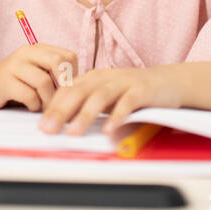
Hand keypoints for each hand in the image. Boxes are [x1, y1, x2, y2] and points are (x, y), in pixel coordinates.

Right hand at [0, 44, 77, 111]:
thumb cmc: (14, 84)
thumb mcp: (35, 73)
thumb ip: (54, 75)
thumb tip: (81, 89)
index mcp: (37, 49)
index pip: (68, 56)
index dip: (73, 75)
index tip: (68, 90)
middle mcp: (26, 53)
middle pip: (58, 63)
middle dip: (64, 86)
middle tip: (62, 101)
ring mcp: (14, 66)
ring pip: (44, 82)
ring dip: (48, 100)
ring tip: (44, 107)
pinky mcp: (5, 81)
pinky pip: (29, 95)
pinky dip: (33, 105)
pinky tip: (30, 107)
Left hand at [39, 66, 182, 135]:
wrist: (169, 82)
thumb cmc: (134, 92)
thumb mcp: (107, 96)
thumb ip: (88, 105)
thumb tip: (63, 124)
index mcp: (95, 78)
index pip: (68, 91)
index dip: (53, 107)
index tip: (41, 125)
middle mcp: (106, 77)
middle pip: (79, 92)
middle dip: (61, 111)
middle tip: (48, 129)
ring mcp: (124, 82)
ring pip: (100, 97)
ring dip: (85, 115)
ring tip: (73, 132)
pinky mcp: (142, 91)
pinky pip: (127, 103)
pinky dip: (117, 116)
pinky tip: (109, 129)